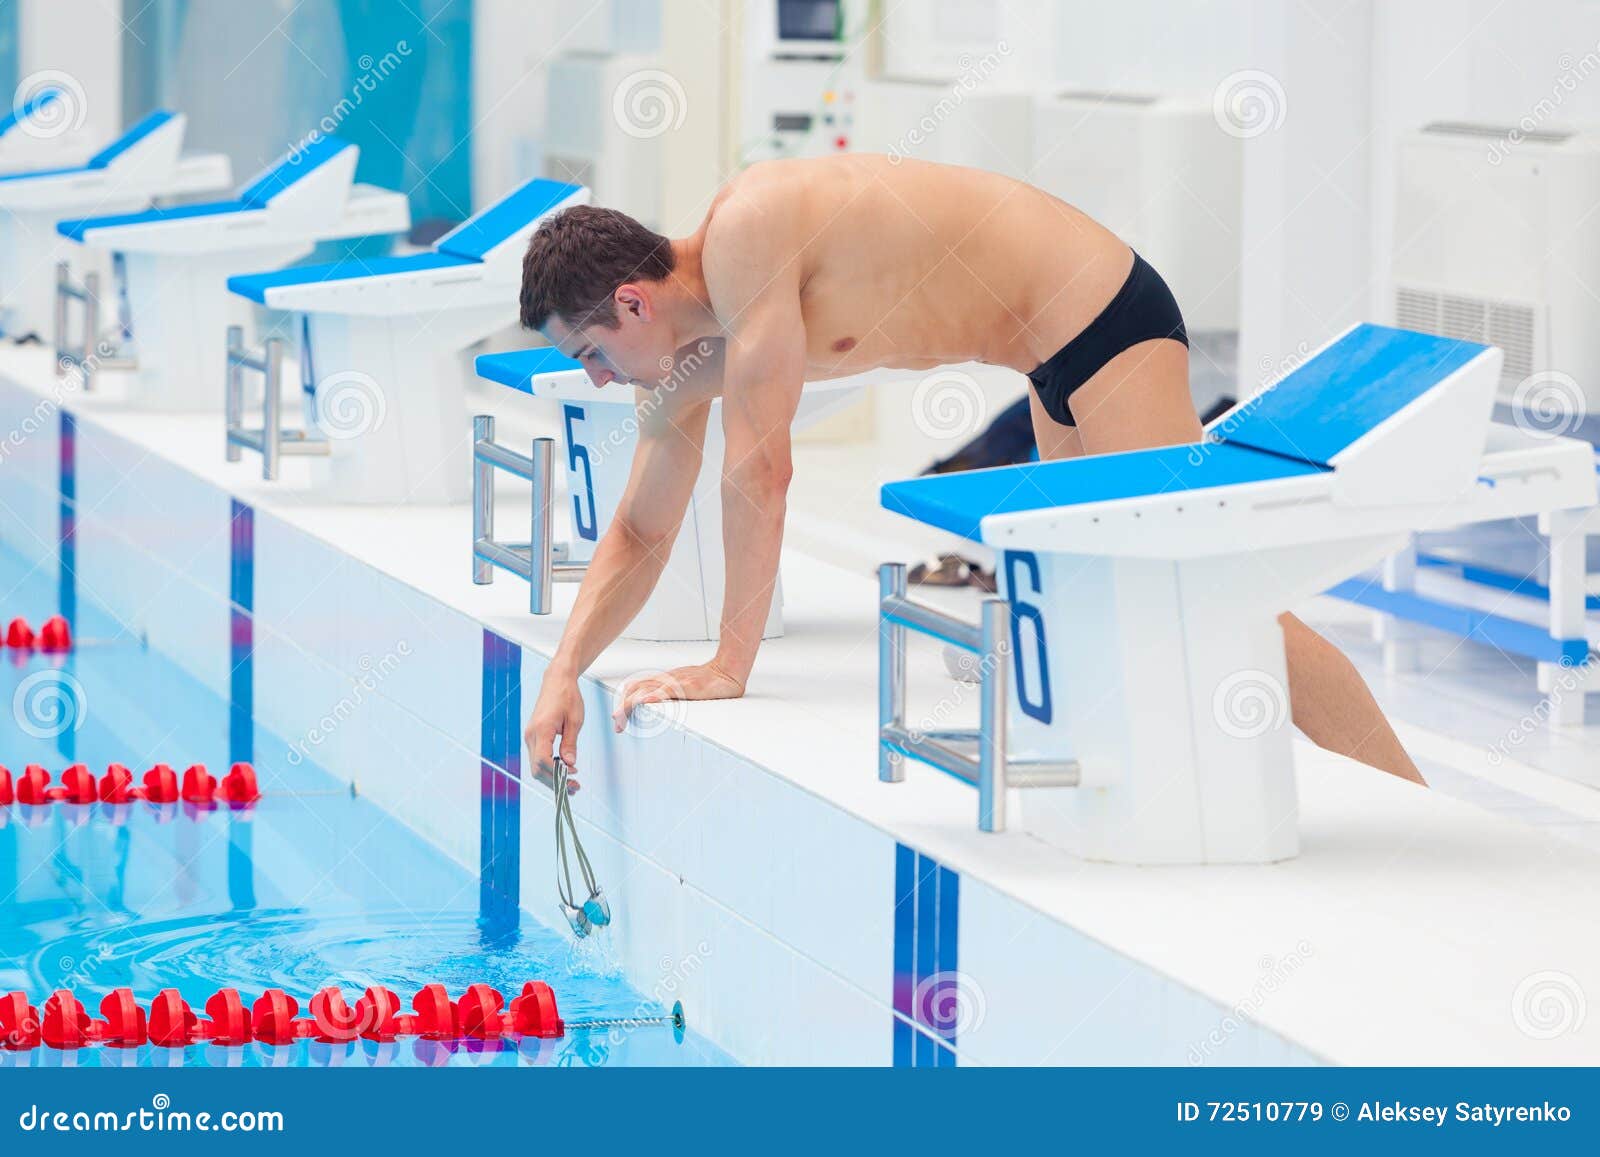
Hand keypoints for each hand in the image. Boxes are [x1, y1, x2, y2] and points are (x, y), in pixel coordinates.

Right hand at [526, 668, 585, 773]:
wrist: (557, 681)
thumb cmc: (568, 697)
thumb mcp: (575, 720)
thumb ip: (570, 743)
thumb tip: (570, 765)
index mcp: (541, 729)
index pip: (542, 760)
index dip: (557, 772)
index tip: (574, 774)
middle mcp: (531, 735)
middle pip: (537, 768)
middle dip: (555, 782)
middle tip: (575, 788)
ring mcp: (530, 736)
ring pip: (536, 766)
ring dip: (552, 777)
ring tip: (572, 783)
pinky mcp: (533, 737)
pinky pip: (538, 758)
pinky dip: (549, 767)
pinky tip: (564, 769)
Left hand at [611, 661, 744, 731]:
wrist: (728, 670)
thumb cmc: (710, 680)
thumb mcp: (685, 685)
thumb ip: (671, 693)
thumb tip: (656, 705)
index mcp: (665, 680)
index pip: (637, 687)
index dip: (624, 699)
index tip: (617, 715)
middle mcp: (667, 680)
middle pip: (637, 689)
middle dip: (623, 706)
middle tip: (616, 723)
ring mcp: (676, 682)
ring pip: (646, 690)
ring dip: (631, 704)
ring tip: (620, 716)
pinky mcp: (686, 686)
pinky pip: (666, 690)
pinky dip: (653, 696)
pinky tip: (644, 702)